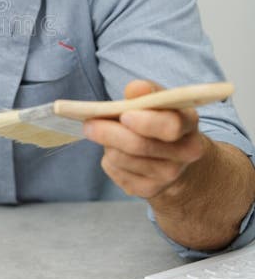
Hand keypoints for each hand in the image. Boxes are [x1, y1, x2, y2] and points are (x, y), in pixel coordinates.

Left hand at [83, 79, 205, 199]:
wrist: (176, 161)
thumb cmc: (160, 122)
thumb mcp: (158, 103)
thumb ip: (146, 93)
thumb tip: (136, 88)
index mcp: (188, 125)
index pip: (170, 126)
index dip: (145, 122)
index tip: (124, 115)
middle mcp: (184, 154)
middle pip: (140, 145)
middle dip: (109, 133)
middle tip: (89, 124)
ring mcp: (168, 176)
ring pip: (122, 158)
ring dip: (107, 145)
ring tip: (107, 135)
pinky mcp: (149, 190)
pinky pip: (116, 171)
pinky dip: (109, 160)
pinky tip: (116, 152)